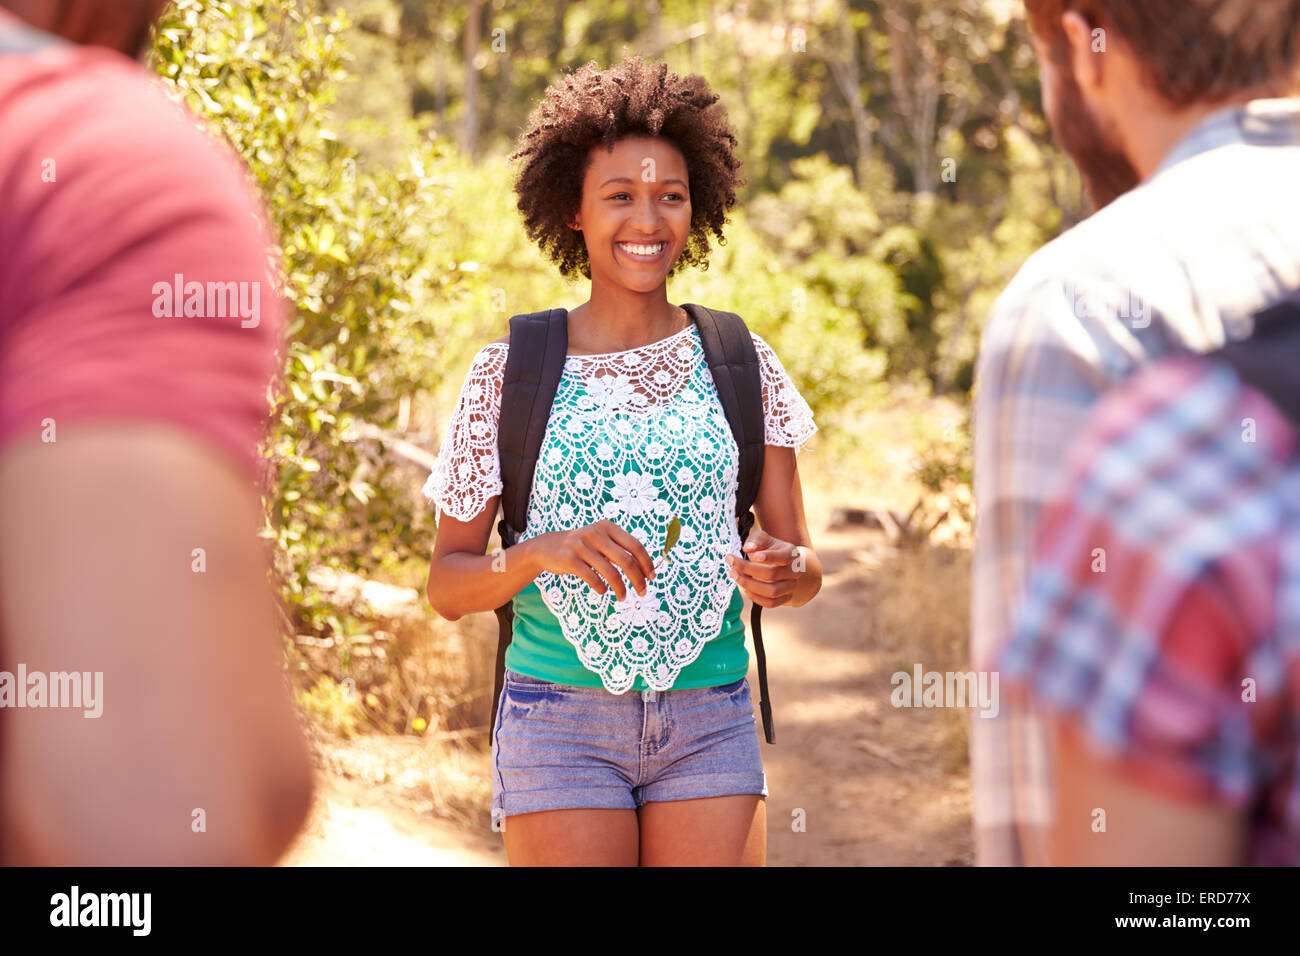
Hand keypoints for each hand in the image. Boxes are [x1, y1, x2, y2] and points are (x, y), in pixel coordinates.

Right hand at [531, 520, 655, 601]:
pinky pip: (593, 578)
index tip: (652, 577)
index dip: (647, 563)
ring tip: (622, 597)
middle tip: (643, 592)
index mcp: (607, 527)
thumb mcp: (601, 541)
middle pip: (627, 560)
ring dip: (621, 588)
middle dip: (638, 579)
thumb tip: (646, 570)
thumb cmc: (583, 547)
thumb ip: (620, 550)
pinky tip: (602, 591)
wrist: (547, 547)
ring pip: (611, 573)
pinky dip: (601, 588)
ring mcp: (581, 546)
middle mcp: (596, 533)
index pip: (635, 545)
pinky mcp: (570, 559)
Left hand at [724, 528, 801, 607]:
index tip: (750, 554)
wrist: (783, 565)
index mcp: (792, 553)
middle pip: (773, 574)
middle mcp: (795, 571)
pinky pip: (770, 603)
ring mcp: (791, 586)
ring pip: (771, 591)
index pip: (783, 557)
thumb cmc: (769, 549)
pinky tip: (745, 588)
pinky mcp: (786, 598)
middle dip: (749, 570)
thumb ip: (756, 540)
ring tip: (735, 576)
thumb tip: (748, 548)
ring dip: (749, 585)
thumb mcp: (764, 539)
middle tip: (732, 565)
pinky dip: (755, 597)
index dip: (768, 557)